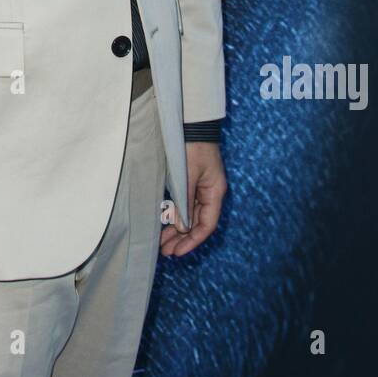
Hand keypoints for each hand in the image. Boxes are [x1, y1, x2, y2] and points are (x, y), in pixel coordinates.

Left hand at [160, 142, 226, 256]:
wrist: (191, 124)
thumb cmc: (191, 147)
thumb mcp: (187, 175)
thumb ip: (184, 202)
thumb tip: (181, 228)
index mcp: (215, 192)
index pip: (206, 225)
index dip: (192, 241)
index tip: (178, 252)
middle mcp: (210, 193)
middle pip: (198, 223)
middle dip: (182, 239)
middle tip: (165, 252)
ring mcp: (202, 188)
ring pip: (190, 216)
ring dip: (177, 230)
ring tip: (162, 243)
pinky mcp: (192, 183)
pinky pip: (185, 206)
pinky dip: (176, 216)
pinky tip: (165, 224)